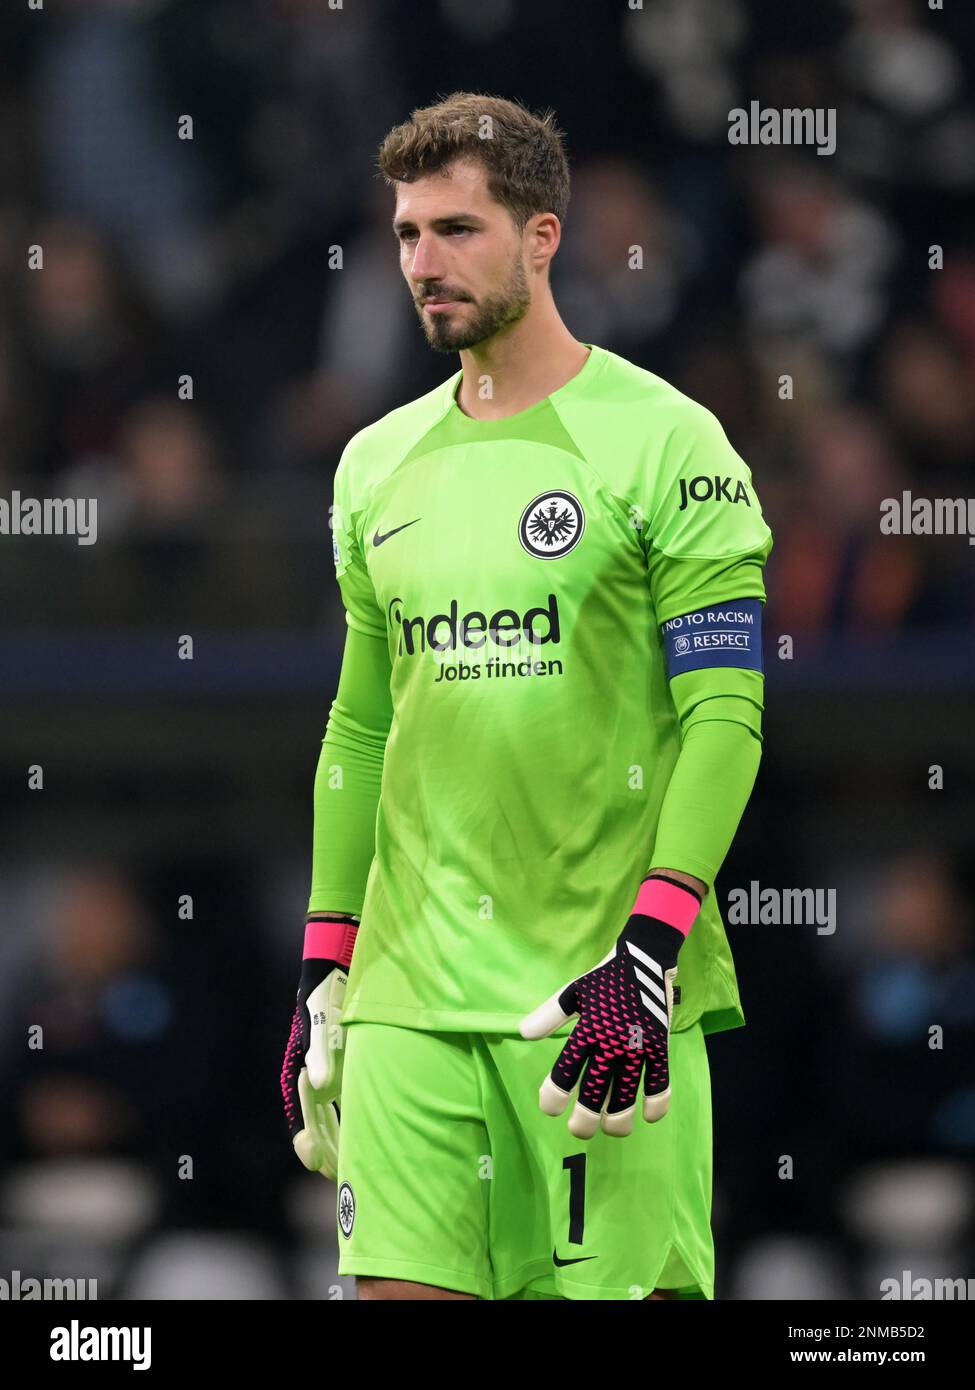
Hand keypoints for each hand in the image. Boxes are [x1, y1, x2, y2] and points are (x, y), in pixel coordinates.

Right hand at [280, 914, 357, 1178]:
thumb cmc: (325, 1000)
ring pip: (329, 1120)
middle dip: (328, 1153)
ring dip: (339, 1142)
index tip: (321, 1165)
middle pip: (316, 1127)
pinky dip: (352, 1121)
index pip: (303, 1121)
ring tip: (354, 1167)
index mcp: (301, 1075)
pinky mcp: (340, 1069)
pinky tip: (368, 1132)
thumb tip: (321, 1085)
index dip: (312, 1145)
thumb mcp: (323, 1025)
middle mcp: (311, 1081)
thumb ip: (322, 1055)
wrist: (332, 973)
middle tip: (342, 1178)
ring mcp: (325, 1077)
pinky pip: (344, 1104)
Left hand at [519, 876, 700, 1137]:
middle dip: (584, 1118)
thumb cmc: (604, 978)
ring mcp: (637, 1046)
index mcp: (587, 1029)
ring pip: (627, 1093)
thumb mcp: (574, 991)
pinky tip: (649, 1117)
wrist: (644, 958)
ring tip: (610, 1131)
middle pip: (595, 1090)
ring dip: (618, 1119)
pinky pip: (660, 1080)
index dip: (555, 1094)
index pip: (567, 1070)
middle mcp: (611, 1042)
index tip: (549, 1108)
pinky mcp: (659, 1045)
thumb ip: (549, 1014)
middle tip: (578, 1131)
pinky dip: (656, 1102)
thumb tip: (522, 1033)